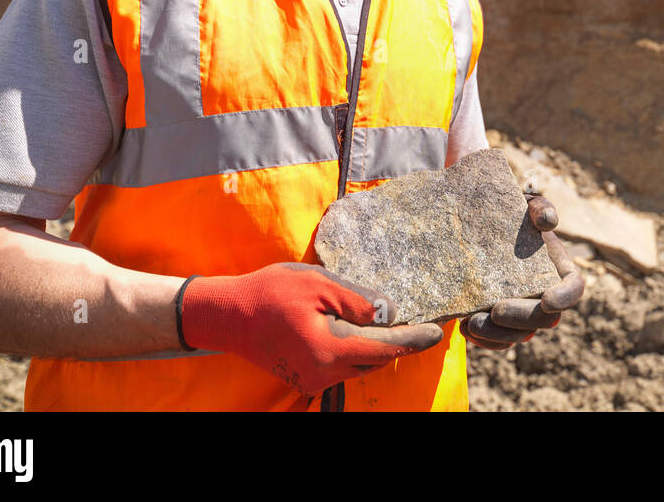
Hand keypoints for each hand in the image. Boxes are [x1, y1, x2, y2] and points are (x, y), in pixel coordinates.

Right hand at [178, 262, 443, 396]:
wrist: (228, 316)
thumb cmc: (271, 293)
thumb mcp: (319, 284)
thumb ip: (358, 301)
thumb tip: (391, 313)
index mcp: (330, 351)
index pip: (384, 349)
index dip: (412, 340)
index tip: (435, 333)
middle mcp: (323, 373)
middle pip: (373, 359)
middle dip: (393, 341)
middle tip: (410, 318)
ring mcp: (312, 379)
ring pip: (357, 364)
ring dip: (371, 345)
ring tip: (378, 319)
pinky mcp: (303, 377)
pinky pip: (339, 366)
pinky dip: (352, 349)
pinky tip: (350, 327)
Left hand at [460, 192, 584, 350]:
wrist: (481, 227)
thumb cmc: (511, 215)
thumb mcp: (525, 204)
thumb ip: (540, 207)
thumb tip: (547, 222)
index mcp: (559, 270)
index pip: (573, 289)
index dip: (565, 298)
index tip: (547, 300)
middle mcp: (544, 297)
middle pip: (543, 319)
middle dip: (521, 319)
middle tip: (495, 310)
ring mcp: (523, 312)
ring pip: (519, 336)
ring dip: (497, 334)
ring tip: (471, 322)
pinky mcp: (501, 324)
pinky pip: (497, 341)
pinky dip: (482, 340)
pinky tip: (463, 327)